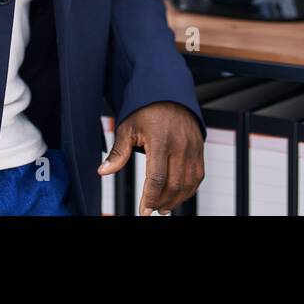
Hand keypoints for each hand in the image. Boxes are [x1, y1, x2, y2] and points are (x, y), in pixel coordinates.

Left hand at [97, 101, 204, 215]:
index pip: (156, 177)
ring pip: (188, 183)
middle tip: (151, 210)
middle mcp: (179, 144)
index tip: (143, 211)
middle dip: (162, 202)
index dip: (150, 198)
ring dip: (176, 199)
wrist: (169, 93)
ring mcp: (192, 147)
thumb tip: (103, 171)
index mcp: (160, 139)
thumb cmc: (146, 109)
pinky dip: (189, 190)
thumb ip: (118, 152)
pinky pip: (198, 175)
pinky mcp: (200, 148)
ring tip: (164, 207)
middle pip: (173, 184)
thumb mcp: (128, 127)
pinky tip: (178, 195)